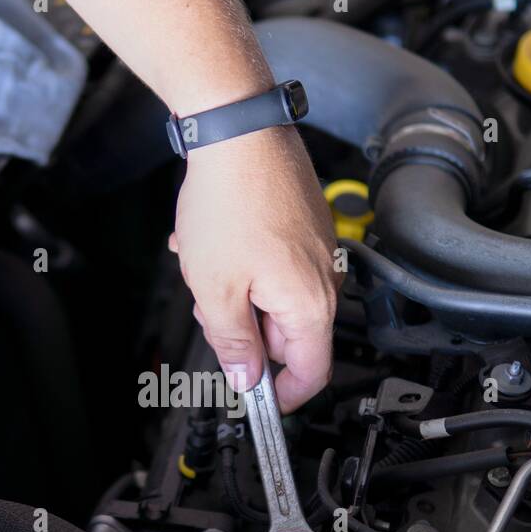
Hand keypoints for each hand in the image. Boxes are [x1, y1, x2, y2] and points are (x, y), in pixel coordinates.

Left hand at [170, 125, 339, 412]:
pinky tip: (216, 242)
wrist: (237, 130)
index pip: (312, 372)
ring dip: (237, 293)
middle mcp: (324, 277)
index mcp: (310, 304)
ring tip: (206, 265)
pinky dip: (243, 263)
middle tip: (210, 308)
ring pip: (275, 296)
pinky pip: (275, 263)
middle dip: (245, 330)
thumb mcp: (216, 291)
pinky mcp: (305, 225)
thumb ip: (233, 343)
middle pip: (287, 334)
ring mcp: (317, 248)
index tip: (261, 401)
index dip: (285, 395)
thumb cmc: (230, 202)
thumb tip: (247, 378)